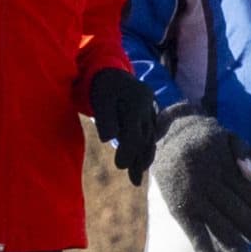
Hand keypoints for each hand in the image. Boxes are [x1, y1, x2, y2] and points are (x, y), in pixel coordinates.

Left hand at [82, 66, 159, 184]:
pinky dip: (146, 148)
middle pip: (145, 138)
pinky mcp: (150, 113)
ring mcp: (151, 109)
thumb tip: (108, 138)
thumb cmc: (101, 86)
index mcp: (137, 101)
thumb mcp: (99, 99)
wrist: (109, 70)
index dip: (127, 152)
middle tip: (134, 181)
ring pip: (150, 137)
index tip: (119, 166)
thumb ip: (104, 117)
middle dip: (139, 160)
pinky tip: (142, 162)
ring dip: (145, 157)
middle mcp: (148, 106)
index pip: (134, 133)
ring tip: (138, 176)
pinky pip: (150, 133)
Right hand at [150, 109, 250, 251]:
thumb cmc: (204, 141)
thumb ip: (246, 153)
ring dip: (232, 243)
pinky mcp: (179, 208)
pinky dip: (203, 249)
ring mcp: (193, 196)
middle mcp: (208, 181)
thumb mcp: (227, 138)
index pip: (246, 191)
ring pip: (217, 223)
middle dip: (250, 228)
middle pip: (235, 209)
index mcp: (222, 164)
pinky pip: (193, 231)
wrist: (166, 136)